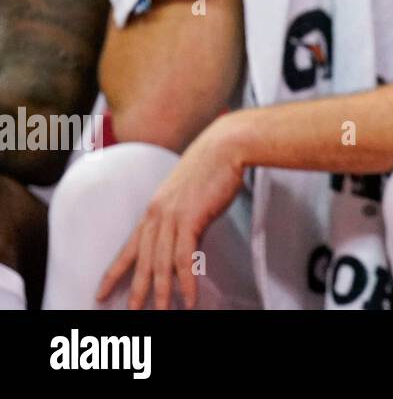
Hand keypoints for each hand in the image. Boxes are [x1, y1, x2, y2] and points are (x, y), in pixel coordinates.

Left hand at [97, 114, 247, 308]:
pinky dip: (186, 281)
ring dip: (162, 292)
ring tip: (163, 312)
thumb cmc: (212, 166)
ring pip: (160, 263)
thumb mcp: (189, 194)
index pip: (128, 246)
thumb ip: (183, 217)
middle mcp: (156, 214)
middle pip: (141, 261)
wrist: (225, 146)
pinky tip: (188, 297)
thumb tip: (187, 239)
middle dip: (135, 290)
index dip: (114, 272)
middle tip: (131, 312)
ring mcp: (171, 217)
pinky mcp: (190, 219)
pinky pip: (183, 258)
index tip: (101, 292)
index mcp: (153, 208)